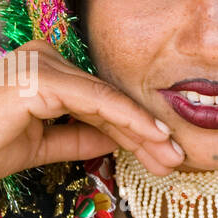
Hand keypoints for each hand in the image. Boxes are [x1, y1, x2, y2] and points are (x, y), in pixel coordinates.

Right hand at [0, 42, 183, 180]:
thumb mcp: (44, 146)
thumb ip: (81, 138)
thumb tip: (122, 138)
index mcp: (42, 70)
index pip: (98, 101)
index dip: (133, 129)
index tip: (165, 155)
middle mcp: (42, 58)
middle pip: (107, 100)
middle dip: (145, 133)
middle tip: (177, 159)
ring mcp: (40, 64)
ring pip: (106, 101)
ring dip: (144, 131)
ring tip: (172, 156)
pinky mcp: (40, 79)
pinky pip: (96, 102)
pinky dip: (127, 120)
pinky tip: (152, 138)